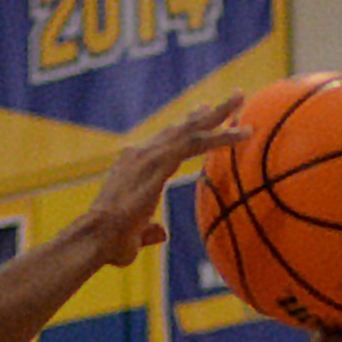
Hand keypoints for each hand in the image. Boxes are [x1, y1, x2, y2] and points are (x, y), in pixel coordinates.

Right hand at [86, 95, 248, 268]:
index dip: (184, 128)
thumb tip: (161, 234)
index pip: (163, 141)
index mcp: (131, 166)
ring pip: (191, 129)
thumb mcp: (134, 236)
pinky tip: (244, 133)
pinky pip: (197, 143)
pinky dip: (222, 136)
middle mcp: (140, 154)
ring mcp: (150, 155)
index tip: (201, 113)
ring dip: (219, 114)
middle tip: (233, 98)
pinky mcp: (161, 162)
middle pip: (179, 128)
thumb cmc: (110, 243)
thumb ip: (150, 231)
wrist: (97, 235)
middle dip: (207, 113)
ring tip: (240, 98)